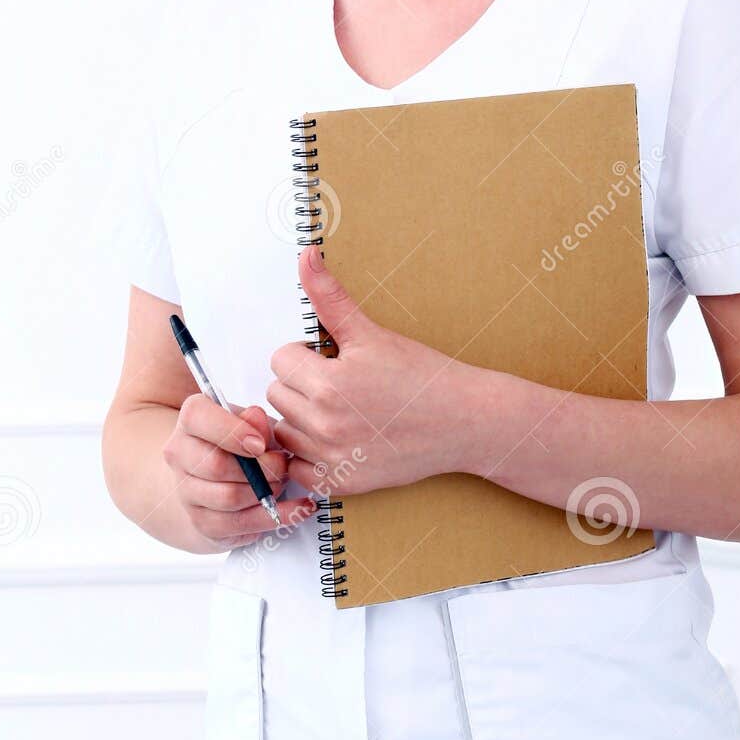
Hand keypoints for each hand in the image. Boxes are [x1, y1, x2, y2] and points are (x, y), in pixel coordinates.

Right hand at [161, 394, 317, 550]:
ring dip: (265, 491)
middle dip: (260, 467)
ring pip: (228, 497)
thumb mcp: (254, 424)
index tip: (261, 443)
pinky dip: (276, 516)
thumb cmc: (242, 443)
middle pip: (215, 465)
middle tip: (283, 465)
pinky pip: (241, 524)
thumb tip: (256, 418)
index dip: (232, 431)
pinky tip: (298, 508)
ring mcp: (187, 492)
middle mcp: (180, 455)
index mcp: (191, 420)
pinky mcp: (203, 523)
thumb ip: (256, 420)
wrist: (220, 480)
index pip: (198, 418)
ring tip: (283, 482)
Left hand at [267, 247, 473, 496]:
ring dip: (301, 419)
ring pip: (283, 431)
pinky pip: (297, 468)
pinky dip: (309, 456)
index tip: (332, 359)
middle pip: (277, 394)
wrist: (463, 421)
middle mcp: (325, 425)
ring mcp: (331, 458)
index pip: (280, 359)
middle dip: (301, 384)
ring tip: (338, 411)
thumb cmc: (423, 377)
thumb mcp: (372, 333)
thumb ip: (330, 297)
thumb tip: (306, 255)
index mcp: (328, 384)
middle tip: (339, 383)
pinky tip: (338, 439)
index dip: (305, 354)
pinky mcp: (341, 484)